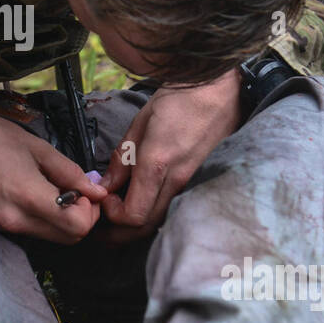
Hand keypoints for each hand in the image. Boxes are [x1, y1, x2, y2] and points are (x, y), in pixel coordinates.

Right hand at [0, 109, 107, 244]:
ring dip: (67, 218)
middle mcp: (18, 220)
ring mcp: (8, 225)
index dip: (90, 209)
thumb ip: (70, 172)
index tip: (86, 189)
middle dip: (83, 217)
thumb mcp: (37, 147)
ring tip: (58, 188)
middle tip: (78, 190)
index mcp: (28, 197)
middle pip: (70, 238)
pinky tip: (42, 192)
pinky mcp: (1, 224)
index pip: (77, 226)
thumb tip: (96, 190)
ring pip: (55, 237)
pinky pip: (37, 230)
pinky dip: (49, 217)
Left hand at [98, 70, 241, 244]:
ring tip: (118, 212)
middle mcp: (177, 180)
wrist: (221, 91)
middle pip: (146, 227)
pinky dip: (153, 212)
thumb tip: (107, 186)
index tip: (105, 198)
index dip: (112, 215)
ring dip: (135, 225)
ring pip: (161, 221)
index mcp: (157, 163)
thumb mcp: (140, 123)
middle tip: (102, 219)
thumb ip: (122, 159)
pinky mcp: (200, 183)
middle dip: (119, 231)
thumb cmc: (179, 100)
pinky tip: (142, 201)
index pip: (133, 215)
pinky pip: (173, 208)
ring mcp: (192, 184)